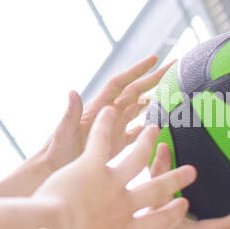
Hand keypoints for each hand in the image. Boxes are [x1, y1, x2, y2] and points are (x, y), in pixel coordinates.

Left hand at [35, 108, 193, 228]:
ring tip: (154, 129)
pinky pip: (100, 139)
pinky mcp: (91, 166)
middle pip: (157, 189)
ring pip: (136, 157)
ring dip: (145, 142)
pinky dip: (103, 124)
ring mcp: (111, 183)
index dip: (172, 214)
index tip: (183, 206)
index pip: (156, 224)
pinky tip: (107, 109)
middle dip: (175, 178)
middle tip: (191, 170)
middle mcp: (123, 207)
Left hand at [43, 56, 173, 172]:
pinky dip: (149, 126)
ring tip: (175, 89)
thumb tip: (72, 92)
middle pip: (135, 92)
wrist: (54, 169)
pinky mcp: (115, 143)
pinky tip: (162, 124)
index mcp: (98, 108)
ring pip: (139, 108)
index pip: (121, 84)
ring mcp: (113, 128)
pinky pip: (136, 131)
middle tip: (176, 66)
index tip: (154, 59)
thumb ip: (70, 113)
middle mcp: (108, 114)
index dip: (137, 71)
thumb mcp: (64, 131)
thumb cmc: (56, 151)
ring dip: (156, 98)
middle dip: (155, 78)